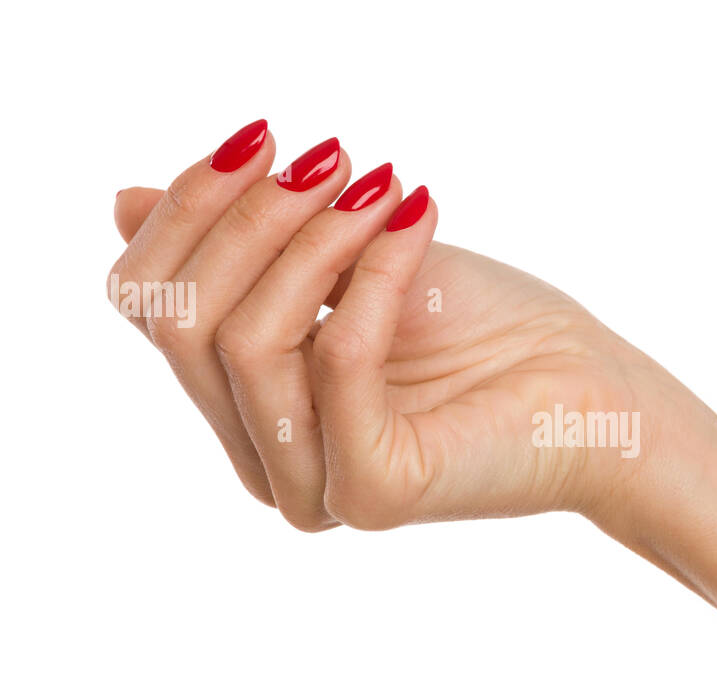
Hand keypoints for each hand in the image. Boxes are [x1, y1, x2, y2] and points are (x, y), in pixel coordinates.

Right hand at [109, 122, 681, 531]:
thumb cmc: (484, 325)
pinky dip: (372, 274)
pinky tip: (414, 219)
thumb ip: (244, 245)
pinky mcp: (374, 492)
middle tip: (331, 157)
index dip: (187, 208)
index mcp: (244, 406)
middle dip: (247, 215)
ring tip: (378, 185)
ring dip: (309, 239)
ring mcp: (313, 487)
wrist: (594, 389)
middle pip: (180, 321)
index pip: (148, 303)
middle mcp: (263, 459)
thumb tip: (122, 202)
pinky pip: (336, 361)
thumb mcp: (347, 262)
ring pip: (242, 341)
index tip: (262, 137)